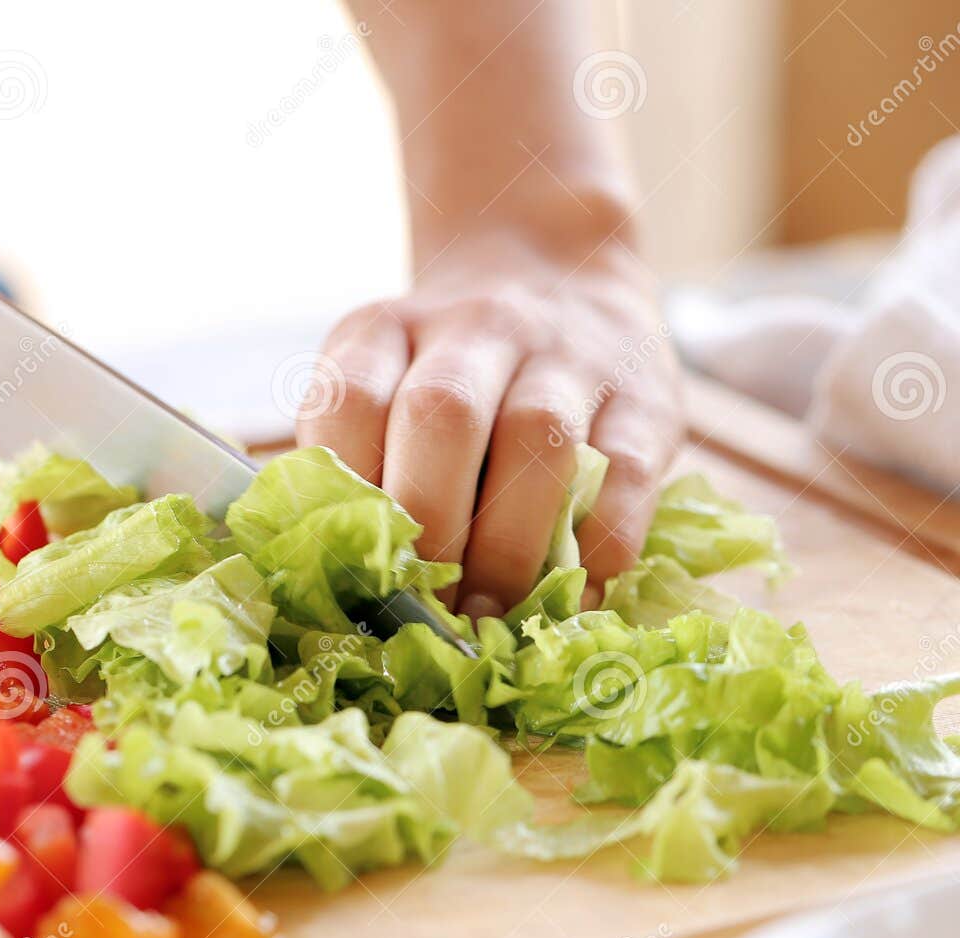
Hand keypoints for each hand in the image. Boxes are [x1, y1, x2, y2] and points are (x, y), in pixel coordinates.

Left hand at [299, 224, 682, 617]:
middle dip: (433, 531)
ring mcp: (565, 354)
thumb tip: (343, 582)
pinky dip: (600, 540)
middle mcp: (475, 327)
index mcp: (386, 331)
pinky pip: (627, 468)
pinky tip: (575, 589)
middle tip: (430, 611)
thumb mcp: (379, 384)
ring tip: (492, 612)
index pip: (350, 402)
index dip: (353, 497)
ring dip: (511, 544)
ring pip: (538, 437)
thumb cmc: (445, 373)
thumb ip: (354, 465)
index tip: (361, 572)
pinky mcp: (645, 394)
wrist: (555, 272)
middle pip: (443, 417)